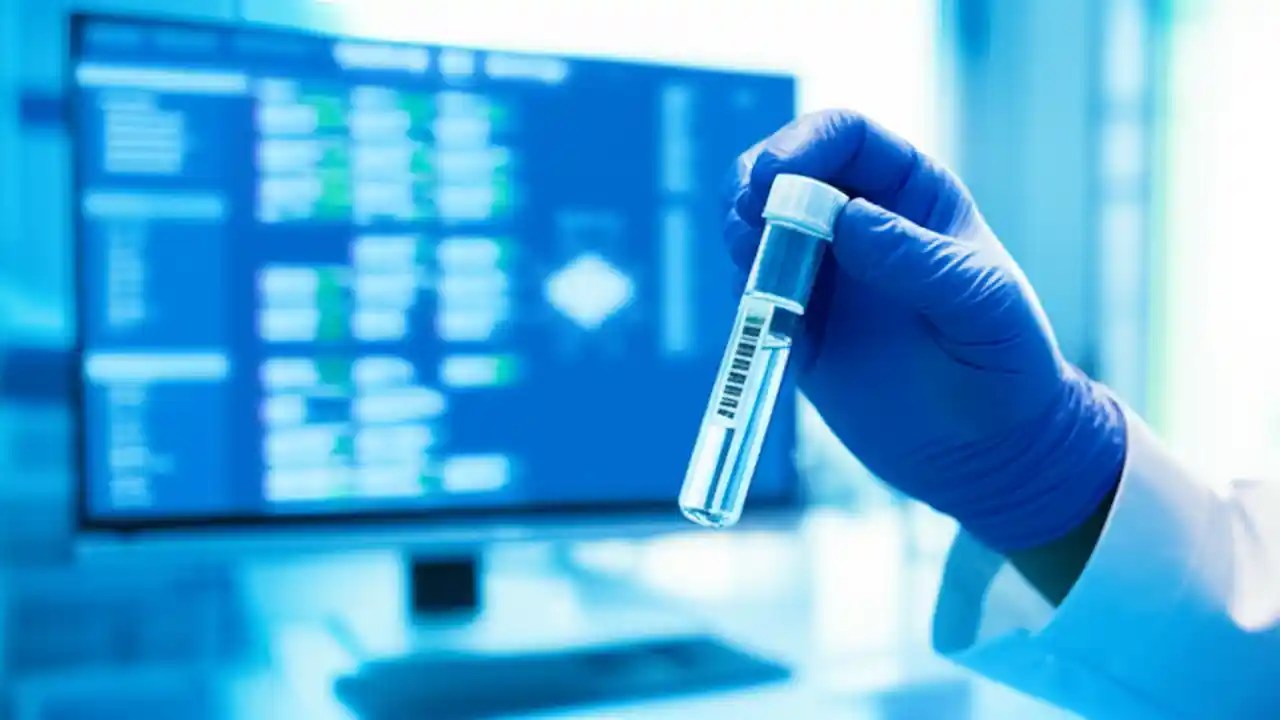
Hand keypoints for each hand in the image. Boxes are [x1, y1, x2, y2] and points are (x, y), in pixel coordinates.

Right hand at [726, 110, 1124, 550]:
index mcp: (911, 196)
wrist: (986, 453)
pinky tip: (759, 311)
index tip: (775, 178)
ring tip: (750, 263)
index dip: (802, 143)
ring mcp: (822, 273)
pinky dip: (741, 291)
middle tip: (748, 219)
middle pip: (784, 170)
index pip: (844, 137)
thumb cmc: (1006, 367)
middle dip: (754, 183)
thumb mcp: (982, 307)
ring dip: (739, 232)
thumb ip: (920, 260)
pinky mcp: (795, 325)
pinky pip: (751, 290)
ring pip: (756, 224)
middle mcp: (859, 222)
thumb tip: (846, 219)